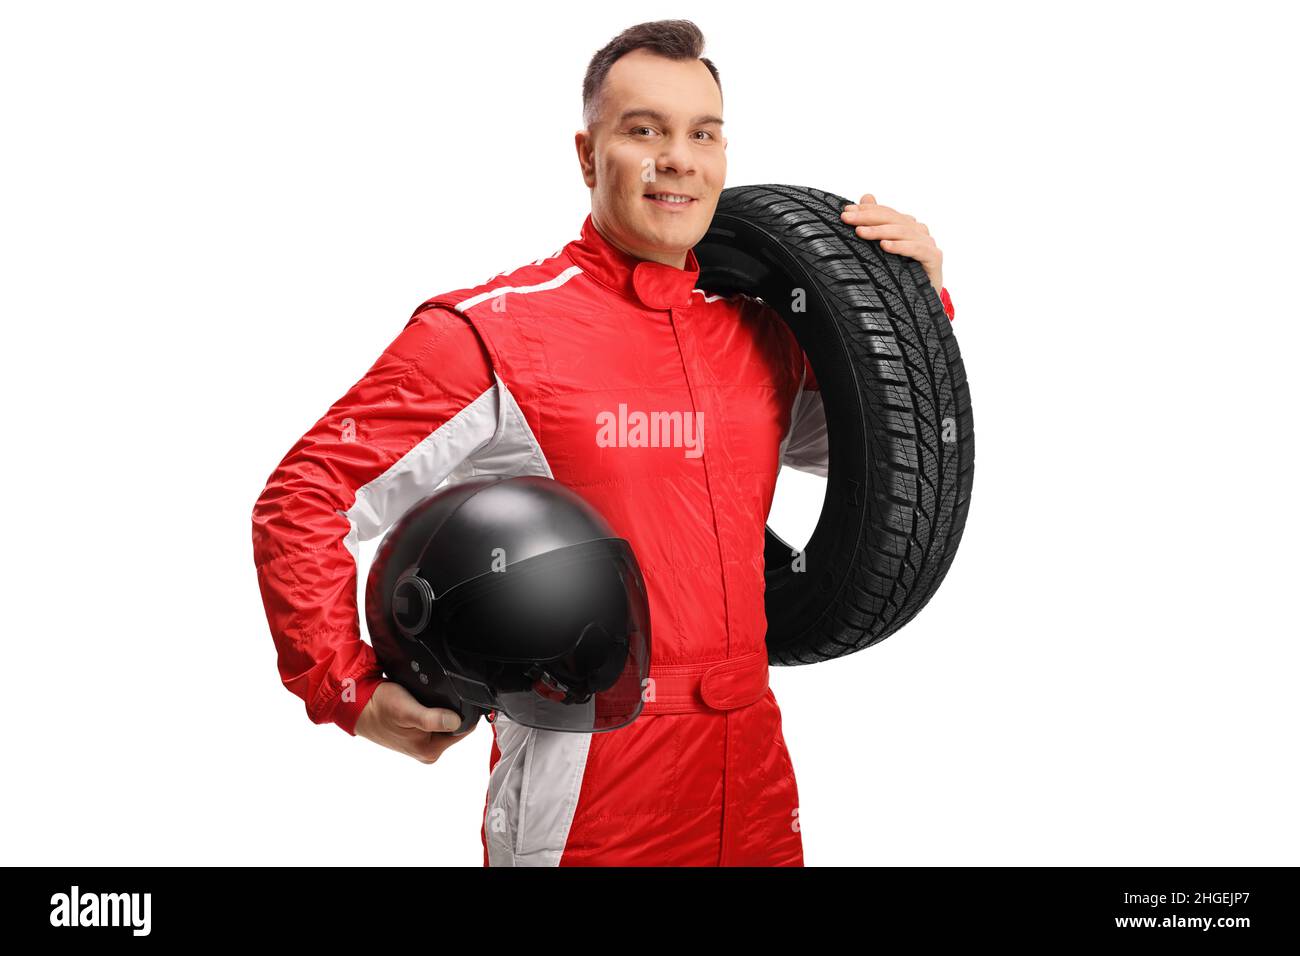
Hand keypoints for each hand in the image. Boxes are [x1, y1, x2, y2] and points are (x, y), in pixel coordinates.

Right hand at [354, 681, 476, 762]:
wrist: (359, 705)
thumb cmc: (380, 707)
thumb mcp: (407, 710)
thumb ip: (432, 719)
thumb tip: (457, 721)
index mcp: (429, 751)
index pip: (463, 730)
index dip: (463, 711)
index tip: (455, 697)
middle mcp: (427, 752)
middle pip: (454, 726)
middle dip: (449, 710)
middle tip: (432, 697)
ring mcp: (421, 745)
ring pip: (444, 722)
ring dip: (439, 710)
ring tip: (424, 700)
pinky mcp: (416, 736)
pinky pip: (433, 721)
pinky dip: (431, 711)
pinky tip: (421, 704)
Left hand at [840, 193, 943, 294]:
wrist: (922, 300)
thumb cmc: (903, 273)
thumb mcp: (886, 247)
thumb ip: (877, 222)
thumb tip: (866, 196)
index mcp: (907, 226)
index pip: (886, 212)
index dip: (866, 210)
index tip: (846, 211)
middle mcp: (918, 231)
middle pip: (892, 219)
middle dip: (867, 217)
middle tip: (847, 218)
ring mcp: (927, 243)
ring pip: (902, 232)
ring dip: (879, 231)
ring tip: (860, 232)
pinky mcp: (934, 257)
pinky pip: (916, 249)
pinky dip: (900, 246)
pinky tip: (885, 246)